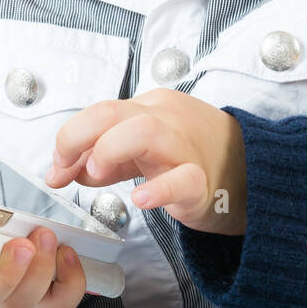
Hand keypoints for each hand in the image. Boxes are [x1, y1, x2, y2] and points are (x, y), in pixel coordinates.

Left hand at [44, 90, 246, 234]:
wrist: (250, 172)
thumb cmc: (190, 157)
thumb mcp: (141, 151)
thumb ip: (104, 159)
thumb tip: (64, 170)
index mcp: (148, 108)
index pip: (99, 111)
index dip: (68, 139)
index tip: (56, 168)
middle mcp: (164, 120)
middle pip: (112, 111)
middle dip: (77, 136)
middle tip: (67, 169)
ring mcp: (185, 148)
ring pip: (145, 130)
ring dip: (109, 150)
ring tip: (97, 173)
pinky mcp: (202, 183)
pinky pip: (182, 179)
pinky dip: (157, 189)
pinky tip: (140, 199)